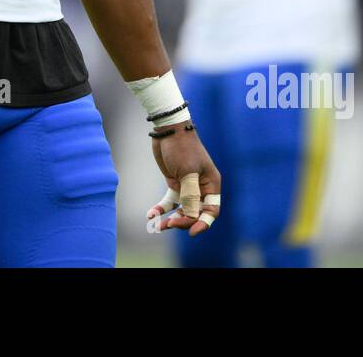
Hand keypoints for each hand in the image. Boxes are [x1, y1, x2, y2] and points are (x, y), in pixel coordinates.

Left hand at [145, 122, 221, 236]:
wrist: (167, 130)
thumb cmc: (182, 148)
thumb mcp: (187, 172)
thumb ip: (190, 195)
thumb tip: (190, 216)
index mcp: (211, 184)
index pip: (211, 211)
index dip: (203, 223)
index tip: (191, 232)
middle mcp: (202, 188)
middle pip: (195, 213)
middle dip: (182, 221)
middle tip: (168, 224)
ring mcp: (188, 186)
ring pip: (181, 210)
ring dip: (170, 218)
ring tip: (157, 224)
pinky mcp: (175, 183)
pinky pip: (169, 201)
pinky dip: (161, 208)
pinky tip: (150, 214)